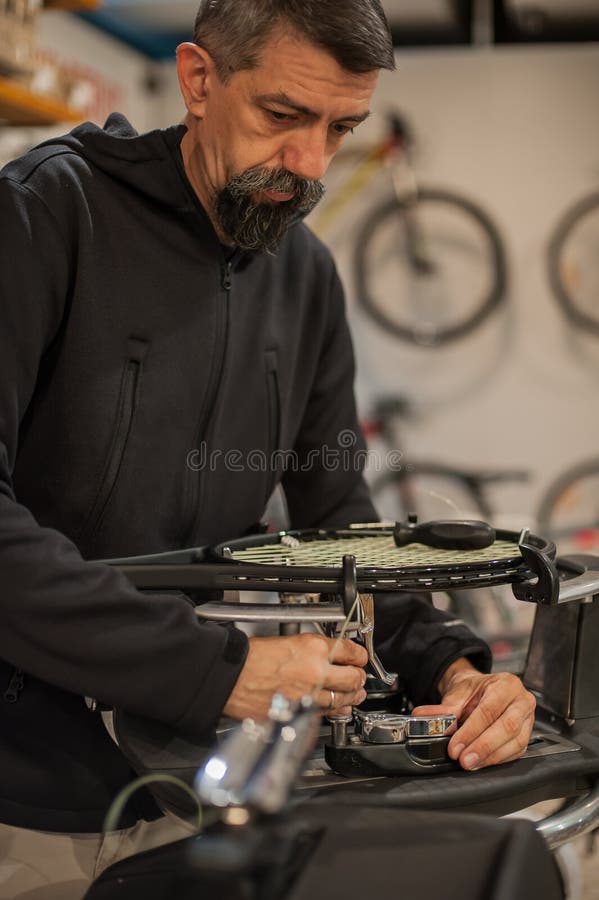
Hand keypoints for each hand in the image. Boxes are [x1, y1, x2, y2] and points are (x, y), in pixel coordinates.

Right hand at [223, 633, 367, 720]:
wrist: (233, 677)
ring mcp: (312, 694)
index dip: (360, 655)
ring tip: (355, 693)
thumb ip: (314, 650)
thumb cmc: (253, 658)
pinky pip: (327, 713)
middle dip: (360, 677)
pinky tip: (340, 707)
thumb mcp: (289, 641)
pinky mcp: (303, 712)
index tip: (360, 657)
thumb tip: (332, 655)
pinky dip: (337, 710)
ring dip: (352, 696)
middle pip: (354, 677)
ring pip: (345, 698)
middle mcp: (318, 671)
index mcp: (314, 648)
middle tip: (360, 676)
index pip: (352, 652)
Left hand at [412, 659, 535, 770]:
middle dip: (483, 747)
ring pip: (515, 742)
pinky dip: (498, 760)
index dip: (471, 731)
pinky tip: (482, 763)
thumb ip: (444, 708)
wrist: (483, 689)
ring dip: (490, 757)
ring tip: (470, 763)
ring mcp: (528, 718)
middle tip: (464, 760)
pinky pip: (516, 751)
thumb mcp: (459, 692)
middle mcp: (522, 700)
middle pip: (507, 727)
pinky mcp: (527, 735)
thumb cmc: (474, 690)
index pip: (489, 710)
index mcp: (507, 684)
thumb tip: (423, 717)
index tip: (455, 746)